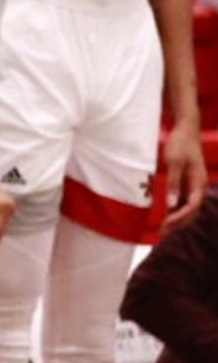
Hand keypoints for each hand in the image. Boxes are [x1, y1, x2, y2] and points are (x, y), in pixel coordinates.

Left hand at [163, 118, 208, 233]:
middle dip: (179, 222)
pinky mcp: (187, 181)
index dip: (180, 216)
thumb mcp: (174, 162)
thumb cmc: (180, 143)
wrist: (186, 129)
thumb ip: (173, 182)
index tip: (166, 223)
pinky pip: (184, 200)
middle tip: (163, 233)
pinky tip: (166, 216)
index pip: (192, 205)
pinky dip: (176, 210)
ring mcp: (193, 184)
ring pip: (189, 207)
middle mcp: (198, 185)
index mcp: (198, 181)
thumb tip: (172, 203)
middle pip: (192, 210)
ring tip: (164, 229)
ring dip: (178, 218)